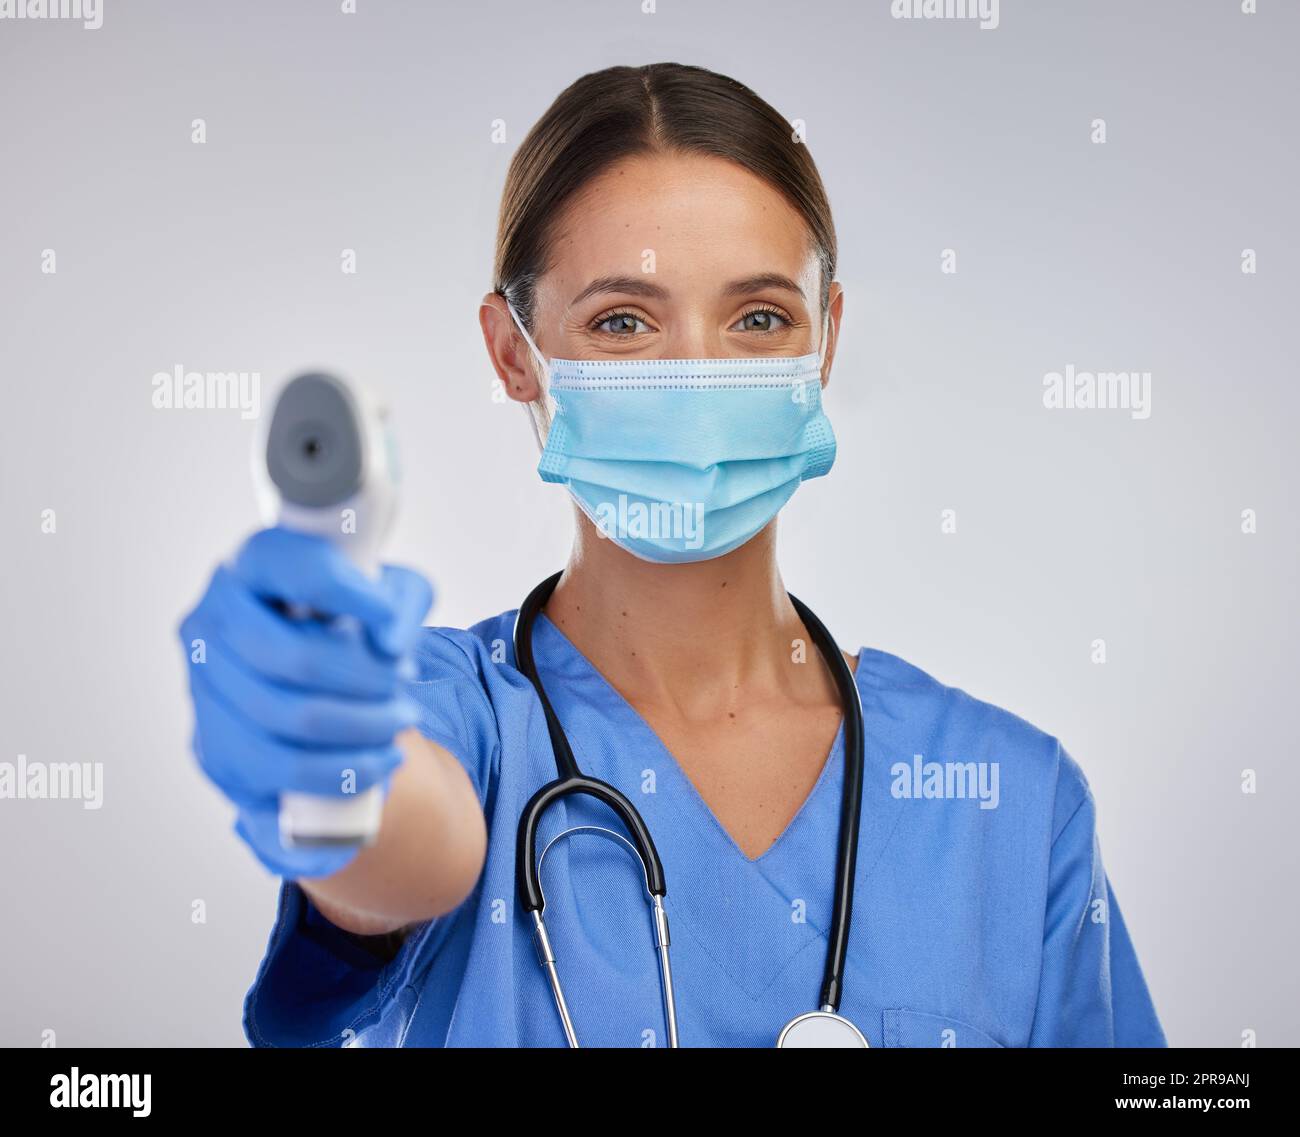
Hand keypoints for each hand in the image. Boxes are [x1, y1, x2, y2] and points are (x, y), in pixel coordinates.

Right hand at [178, 527, 432, 876]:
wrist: (311, 671)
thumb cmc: (354, 620)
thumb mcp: (390, 594)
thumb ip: (402, 603)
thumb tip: (390, 646)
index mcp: (254, 564)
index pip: (299, 570)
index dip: (351, 595)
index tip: (390, 618)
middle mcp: (211, 620)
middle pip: (295, 657)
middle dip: (367, 680)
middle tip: (404, 688)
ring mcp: (202, 687)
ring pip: (285, 720)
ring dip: (359, 731)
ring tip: (399, 728)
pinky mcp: (210, 747)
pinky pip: (271, 776)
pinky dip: (334, 779)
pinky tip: (376, 768)